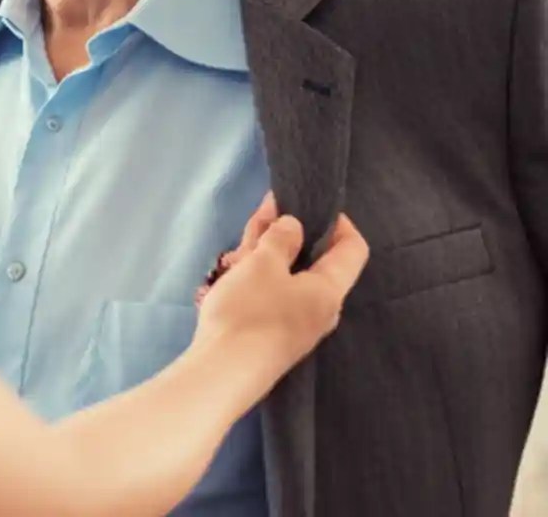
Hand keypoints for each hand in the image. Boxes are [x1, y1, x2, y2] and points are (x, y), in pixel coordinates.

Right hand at [193, 194, 369, 380]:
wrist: (223, 372)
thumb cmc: (250, 311)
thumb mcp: (263, 263)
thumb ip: (280, 238)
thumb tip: (295, 226)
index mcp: (329, 290)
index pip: (352, 248)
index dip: (337, 221)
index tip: (309, 203)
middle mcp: (318, 309)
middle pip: (311, 261)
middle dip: (285, 235)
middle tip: (260, 215)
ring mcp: (293, 326)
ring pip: (283, 279)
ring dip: (261, 259)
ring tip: (234, 251)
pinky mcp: (268, 337)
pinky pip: (267, 299)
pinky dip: (251, 282)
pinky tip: (229, 277)